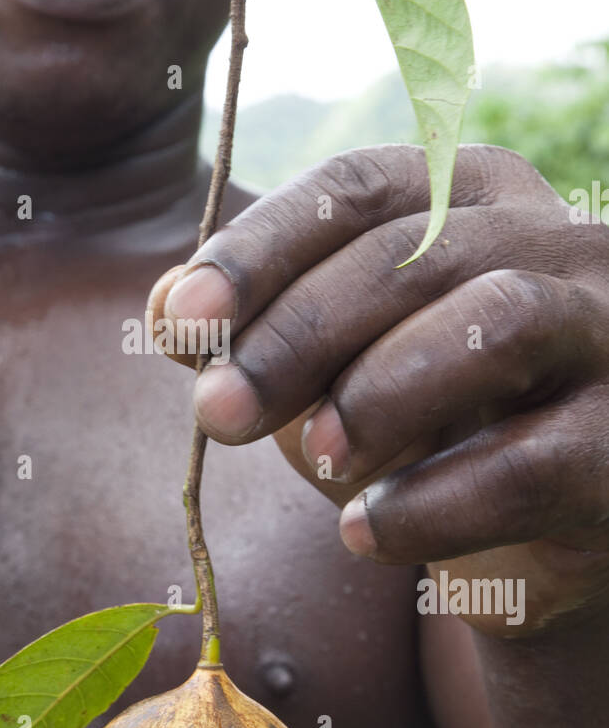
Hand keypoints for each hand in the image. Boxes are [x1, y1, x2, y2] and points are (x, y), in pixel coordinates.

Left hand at [148, 144, 608, 634]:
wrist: (537, 538)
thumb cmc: (421, 428)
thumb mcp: (324, 372)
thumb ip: (252, 331)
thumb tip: (168, 308)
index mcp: (473, 197)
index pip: (357, 189)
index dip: (261, 248)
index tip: (185, 321)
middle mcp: (559, 242)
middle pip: (415, 251)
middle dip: (299, 332)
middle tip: (218, 412)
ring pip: (497, 322)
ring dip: (379, 393)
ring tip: (314, 460)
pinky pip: (533, 461)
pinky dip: (433, 503)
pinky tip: (364, 538)